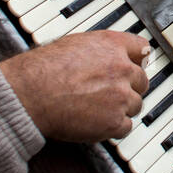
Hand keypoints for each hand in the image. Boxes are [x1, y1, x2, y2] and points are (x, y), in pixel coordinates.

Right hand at [0, 31, 149, 142]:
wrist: (30, 94)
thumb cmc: (42, 70)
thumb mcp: (74, 44)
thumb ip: (98, 50)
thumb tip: (105, 55)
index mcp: (112, 46)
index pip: (142, 49)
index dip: (138, 60)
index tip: (137, 65)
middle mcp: (122, 69)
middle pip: (142, 80)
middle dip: (129, 87)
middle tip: (111, 93)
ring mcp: (121, 96)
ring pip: (135, 105)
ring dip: (121, 108)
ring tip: (98, 109)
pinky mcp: (114, 121)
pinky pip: (126, 127)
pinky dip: (114, 128)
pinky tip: (97, 123)